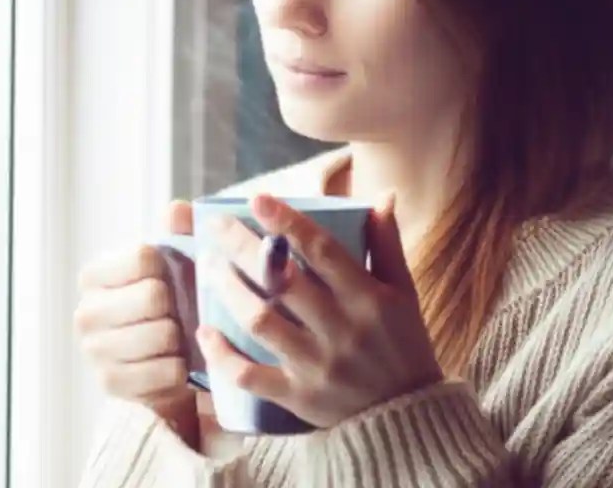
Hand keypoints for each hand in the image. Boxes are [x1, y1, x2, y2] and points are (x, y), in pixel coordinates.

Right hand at [73, 201, 197, 428]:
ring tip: (179, 339)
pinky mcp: (110, 384)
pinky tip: (176, 364)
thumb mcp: (178, 262)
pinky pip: (165, 371)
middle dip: (178, 306)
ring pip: (162, 335)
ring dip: (182, 339)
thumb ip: (181, 230)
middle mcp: (85, 311)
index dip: (169, 267)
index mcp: (95, 275)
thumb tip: (177, 210)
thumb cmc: (172, 304)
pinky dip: (181, 369)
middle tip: (180, 314)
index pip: (143, 257)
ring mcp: (94, 351)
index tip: (171, 278)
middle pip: (154, 296)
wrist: (163, 364)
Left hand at [197, 192, 443, 427]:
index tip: (257, 199)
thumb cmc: (403, 344)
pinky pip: (251, 376)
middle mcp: (341, 330)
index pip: (322, 250)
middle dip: (243, 247)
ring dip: (229, 290)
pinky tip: (205, 330)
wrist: (408, 416)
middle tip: (216, 225)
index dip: (288, 222)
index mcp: (368, 298)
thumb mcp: (404, 292)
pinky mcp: (298, 396)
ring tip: (209, 264)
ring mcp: (316, 365)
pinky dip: (223, 355)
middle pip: (282, 281)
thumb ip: (387, 244)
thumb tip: (384, 195)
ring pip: (261, 322)